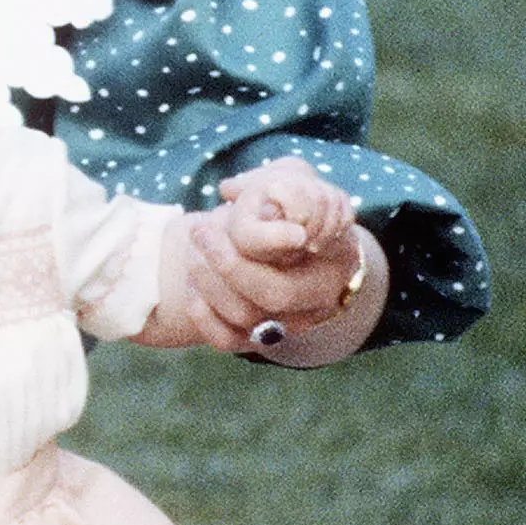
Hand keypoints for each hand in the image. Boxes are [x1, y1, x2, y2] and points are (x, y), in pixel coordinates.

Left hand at [185, 158, 364, 345]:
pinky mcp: (255, 336)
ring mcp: (285, 325)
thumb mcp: (294, 183)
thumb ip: (274, 184)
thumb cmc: (296, 206)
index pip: (294, 272)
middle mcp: (313, 305)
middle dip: (227, 264)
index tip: (227, 212)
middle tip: (201, 229)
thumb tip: (232, 190)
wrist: (298, 240)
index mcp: (332, 268)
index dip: (260, 247)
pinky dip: (203, 314)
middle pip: (270, 298)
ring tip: (194, 247)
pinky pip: (226, 340)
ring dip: (209, 282)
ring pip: (244, 319)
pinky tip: (193, 284)